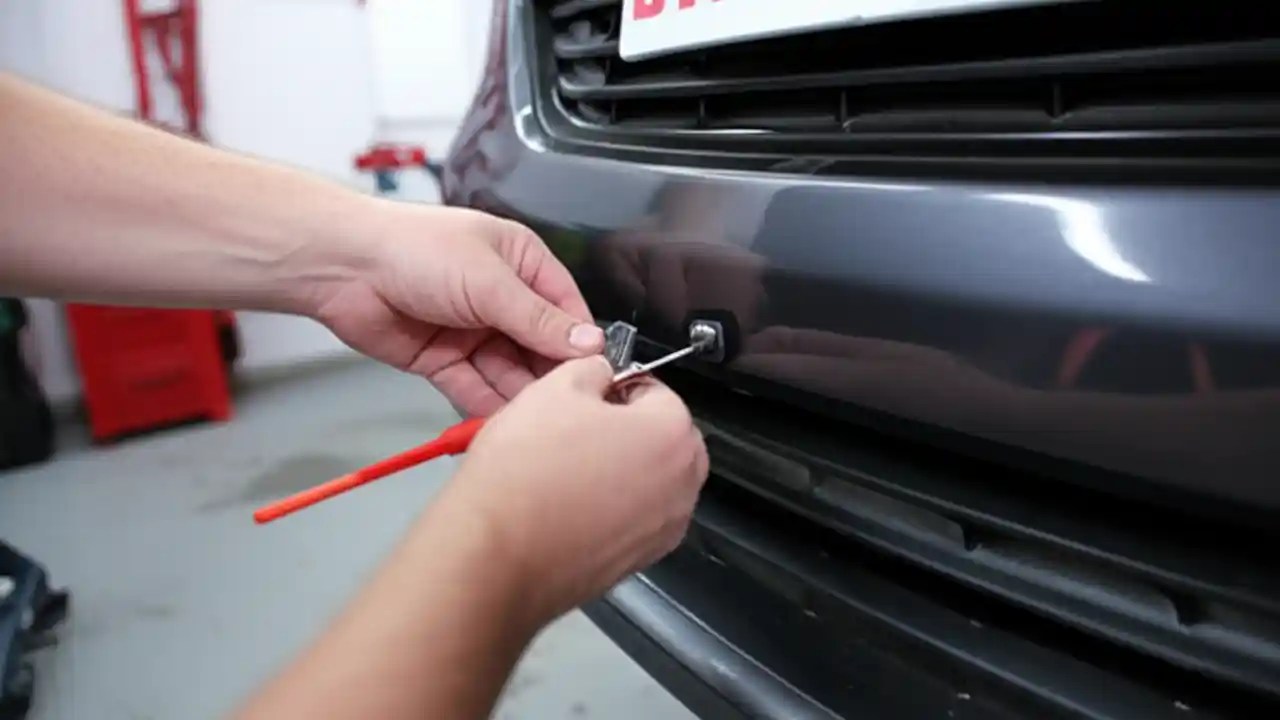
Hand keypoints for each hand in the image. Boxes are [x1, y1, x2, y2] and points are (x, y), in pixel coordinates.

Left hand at [314, 203, 603, 415]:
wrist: (342, 266)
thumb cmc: (415, 249)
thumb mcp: (489, 282)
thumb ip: (539, 319)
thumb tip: (589, 342)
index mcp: (521, 262)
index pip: (565, 308)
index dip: (580, 342)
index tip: (598, 374)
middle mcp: (500, 297)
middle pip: (539, 346)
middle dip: (550, 375)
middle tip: (568, 407)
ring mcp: (472, 330)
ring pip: (508, 372)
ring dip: (520, 396)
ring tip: (539, 423)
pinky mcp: (443, 359)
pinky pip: (473, 387)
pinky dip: (486, 406)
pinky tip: (503, 424)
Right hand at [437, 356, 708, 623]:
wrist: (496, 555)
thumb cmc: (526, 471)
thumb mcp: (554, 389)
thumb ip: (590, 370)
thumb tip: (600, 374)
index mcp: (673, 433)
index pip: (657, 391)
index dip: (618, 386)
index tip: (591, 393)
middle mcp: (682, 485)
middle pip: (663, 439)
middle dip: (628, 429)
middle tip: (577, 429)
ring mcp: (664, 530)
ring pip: (649, 483)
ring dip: (620, 470)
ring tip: (567, 468)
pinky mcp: (638, 562)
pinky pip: (632, 521)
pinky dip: (610, 508)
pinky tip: (568, 504)